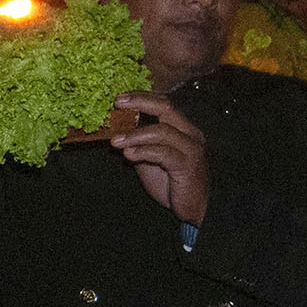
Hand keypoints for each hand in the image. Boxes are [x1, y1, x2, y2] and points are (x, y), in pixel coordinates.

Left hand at [111, 92, 209, 224]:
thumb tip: (114, 131)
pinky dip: (144, 151)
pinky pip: (164, 153)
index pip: (164, 104)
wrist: (192, 209)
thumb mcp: (149, 158)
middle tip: (118, 104)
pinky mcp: (189, 166)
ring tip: (116, 141)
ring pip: (163, 131)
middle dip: (140, 102)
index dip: (142, 97)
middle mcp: (190, 134)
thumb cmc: (171, 182)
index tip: (119, 98)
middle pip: (167, 108)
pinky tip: (129, 155)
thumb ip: (138, 143)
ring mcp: (191, 149)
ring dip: (135, 134)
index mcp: (182, 128)